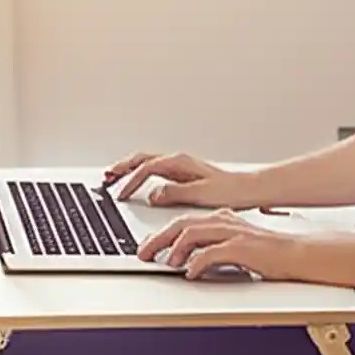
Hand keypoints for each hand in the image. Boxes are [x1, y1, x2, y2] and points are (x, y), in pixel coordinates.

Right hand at [104, 151, 254, 208]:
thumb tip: (153, 195)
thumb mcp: (201, 194)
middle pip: (143, 159)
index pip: (147, 169)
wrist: (248, 189)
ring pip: (148, 162)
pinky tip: (139, 183)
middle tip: (106, 177)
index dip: (131, 181)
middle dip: (122, 167)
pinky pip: (156, 170)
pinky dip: (142, 174)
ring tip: (114, 177)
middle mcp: (179, 161)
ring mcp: (181, 166)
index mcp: (180, 163)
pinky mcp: (184, 174)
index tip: (121, 195)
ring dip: (130, 169)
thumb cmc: (230, 191)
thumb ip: (175, 193)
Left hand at [137, 208, 301, 280]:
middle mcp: (223, 221)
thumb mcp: (234, 244)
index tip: (148, 246)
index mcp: (220, 218)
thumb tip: (187, 261)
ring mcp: (232, 232)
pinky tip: (191, 273)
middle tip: (143, 253)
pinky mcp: (240, 246)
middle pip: (181, 224)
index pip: (183, 221)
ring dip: (174, 249)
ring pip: (191, 234)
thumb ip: (212, 247)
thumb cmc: (267, 253)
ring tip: (165, 262)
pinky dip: (196, 263)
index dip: (161, 234)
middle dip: (158, 238)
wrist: (295, 253)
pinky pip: (210, 253)